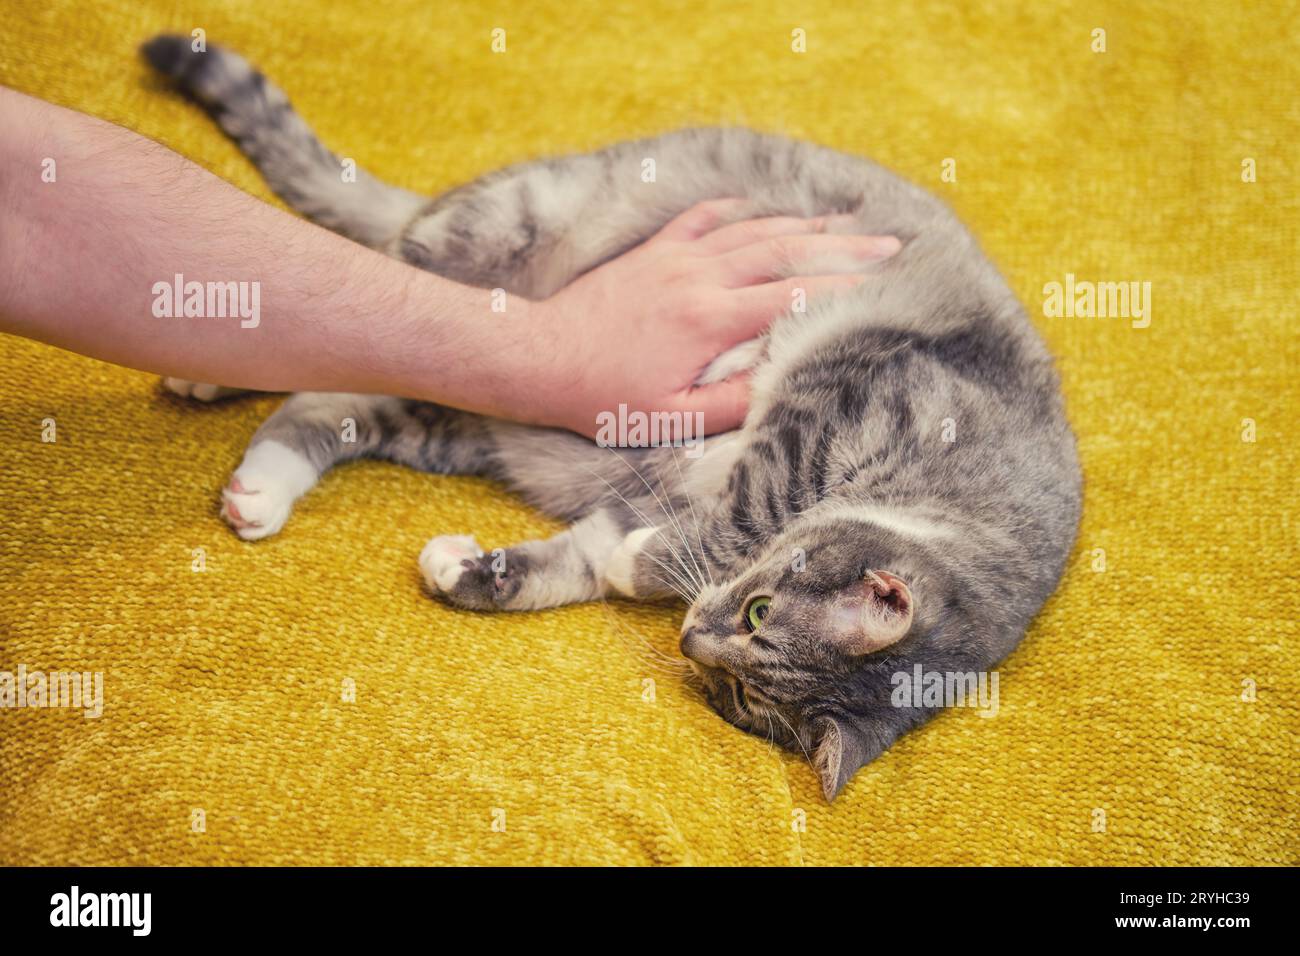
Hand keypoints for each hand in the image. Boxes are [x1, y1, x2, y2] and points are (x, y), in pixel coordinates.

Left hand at [528, 199, 900, 438]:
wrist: (539, 357)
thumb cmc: (602, 397)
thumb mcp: (670, 417)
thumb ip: (731, 403)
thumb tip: (783, 383)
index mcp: (709, 320)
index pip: (793, 296)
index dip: (844, 290)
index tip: (886, 286)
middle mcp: (699, 277)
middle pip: (784, 251)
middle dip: (842, 247)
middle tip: (890, 244)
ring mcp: (675, 257)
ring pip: (751, 229)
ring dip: (802, 224)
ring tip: (846, 221)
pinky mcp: (652, 251)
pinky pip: (703, 218)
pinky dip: (736, 210)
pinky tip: (758, 206)